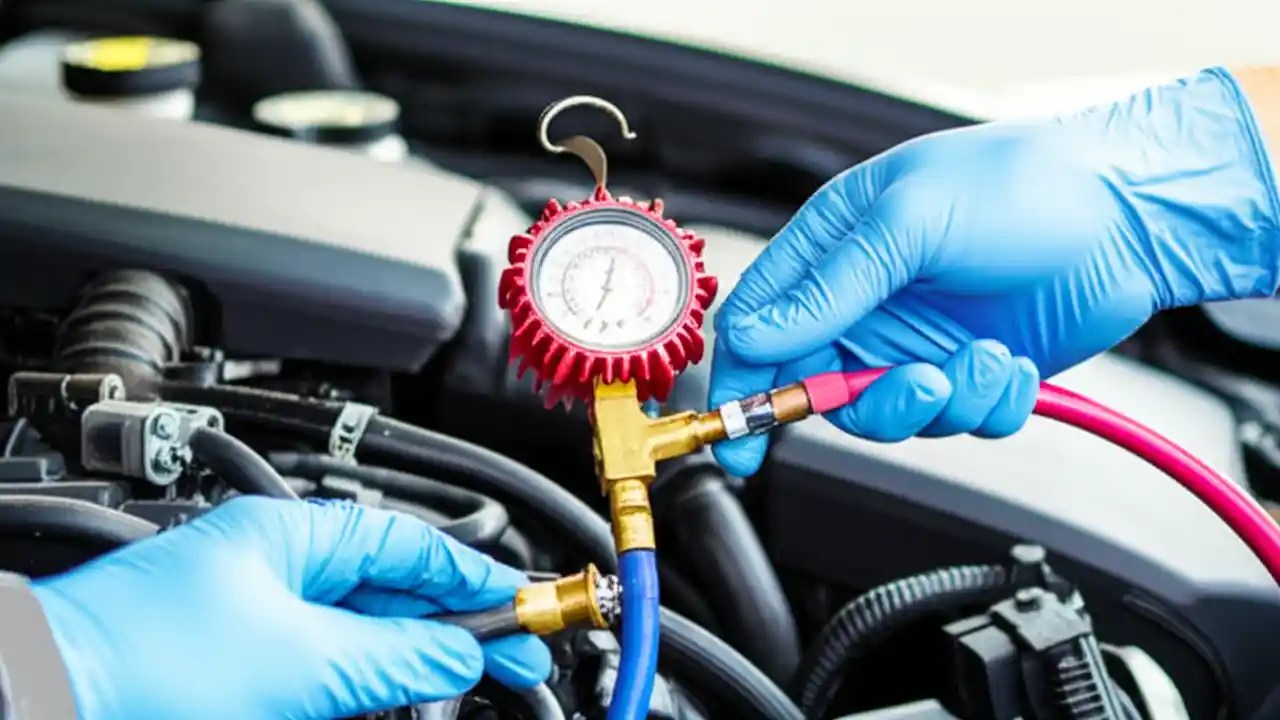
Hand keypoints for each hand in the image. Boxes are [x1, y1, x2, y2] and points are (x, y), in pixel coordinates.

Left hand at [31, 496, 551, 719]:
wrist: (49, 698)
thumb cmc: (146, 658)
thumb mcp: (303, 660)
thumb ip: (395, 655)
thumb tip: (460, 653)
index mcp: (290, 534)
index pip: (408, 544)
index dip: (474, 577)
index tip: (521, 606)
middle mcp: (272, 564)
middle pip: (388, 586)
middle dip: (452, 622)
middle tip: (512, 656)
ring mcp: (252, 614)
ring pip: (357, 628)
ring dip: (408, 655)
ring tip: (460, 678)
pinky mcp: (233, 662)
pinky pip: (320, 661)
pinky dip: (361, 679)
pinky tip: (385, 697)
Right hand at [711, 67, 1279, 476]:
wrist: (1129, 212)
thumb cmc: (1019, 184)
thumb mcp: (909, 222)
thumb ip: (830, 286)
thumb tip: (756, 334)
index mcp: (832, 248)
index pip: (757, 325)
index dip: (742, 384)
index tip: (739, 438)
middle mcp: (866, 302)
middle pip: (820, 388)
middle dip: (865, 405)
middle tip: (917, 389)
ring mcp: (917, 341)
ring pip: (889, 416)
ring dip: (939, 403)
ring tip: (980, 363)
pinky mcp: (969, 372)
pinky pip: (957, 421)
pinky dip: (987, 404)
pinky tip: (1011, 363)